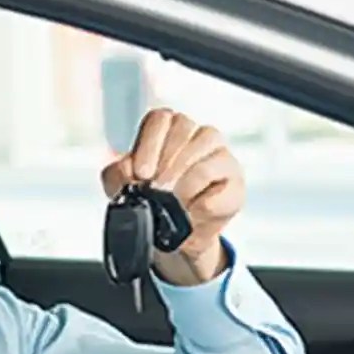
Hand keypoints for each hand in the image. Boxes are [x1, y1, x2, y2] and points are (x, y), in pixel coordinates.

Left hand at [100, 108, 244, 284]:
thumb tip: (128, 173)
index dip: (149, 145)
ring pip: (204, 159)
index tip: (142, 173)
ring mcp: (221, 155)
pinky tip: (192, 213)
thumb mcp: (122, 186)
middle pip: (184, 132)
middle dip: (166, 166)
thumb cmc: (151, 201)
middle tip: (157, 191)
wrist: (175, 234)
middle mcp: (198, 134)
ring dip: (185, 186)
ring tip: (173, 203)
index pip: (160, 119)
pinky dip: (204, 205)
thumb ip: (118, 174)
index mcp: (168, 127)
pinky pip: (223, 189)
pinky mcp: (236, 181)